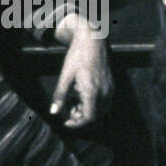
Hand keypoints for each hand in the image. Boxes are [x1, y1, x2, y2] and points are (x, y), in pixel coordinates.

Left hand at [52, 14, 112, 128]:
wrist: (93, 41)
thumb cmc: (77, 57)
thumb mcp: (65, 76)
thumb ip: (60, 96)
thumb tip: (53, 112)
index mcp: (92, 92)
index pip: (89, 118)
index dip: (77, 124)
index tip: (66, 123)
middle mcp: (104, 93)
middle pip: (96, 118)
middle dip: (81, 119)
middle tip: (69, 111)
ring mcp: (110, 90)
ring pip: (102, 111)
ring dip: (88, 113)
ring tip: (75, 103)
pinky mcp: (112, 86)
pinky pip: (105, 103)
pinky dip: (94, 105)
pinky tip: (83, 95)